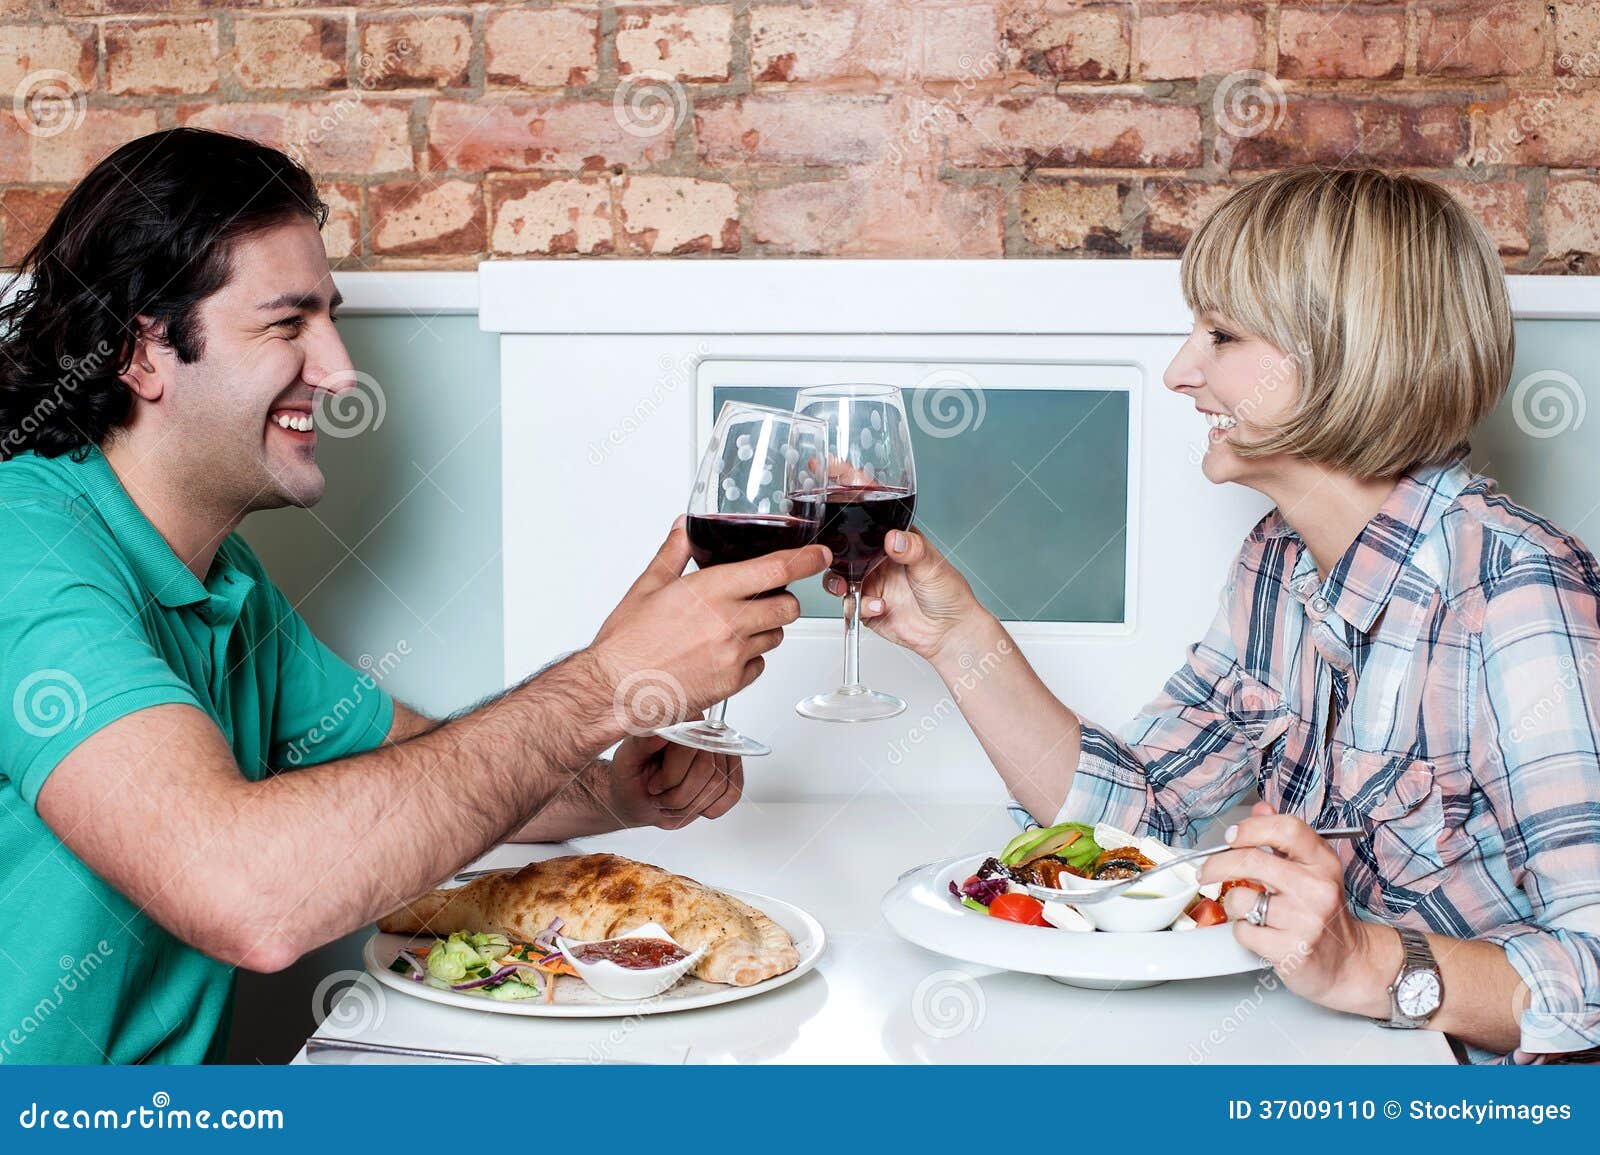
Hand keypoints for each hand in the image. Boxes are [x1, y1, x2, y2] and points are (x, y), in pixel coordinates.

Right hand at [591, 519, 831, 725]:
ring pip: (776, 636)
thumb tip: (683, 528)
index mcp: (712, 590)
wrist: (615, 688)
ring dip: (766, 628)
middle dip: (782, 599)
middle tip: (764, 598)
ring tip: (734, 627)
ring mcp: (734, 655)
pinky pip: (759, 665)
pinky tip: (724, 653)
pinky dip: (750, 657)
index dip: (806, 560)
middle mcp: (729, 622)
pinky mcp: (732, 683)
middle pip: (788, 606)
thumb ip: (674, 552)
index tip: (818, 554)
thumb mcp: (648, 586)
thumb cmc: (627, 642)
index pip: (776, 569)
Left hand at [605, 734, 743, 829]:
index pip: (691, 746)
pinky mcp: (728, 771)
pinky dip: (711, 808)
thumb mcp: (626, 760)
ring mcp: (718, 751)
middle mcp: (703, 731)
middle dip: (679, 794)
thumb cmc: (631, 776)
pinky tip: (692, 807)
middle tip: (659, 796)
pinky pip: (733, 792)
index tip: (654, 786)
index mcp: (679, 720)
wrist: (636, 796)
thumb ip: (641, 745)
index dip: (672, 775)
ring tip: (670, 801)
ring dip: (691, 804)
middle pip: (708, 769)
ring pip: (719, 785)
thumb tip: (659, 732)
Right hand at [822, 529, 981, 661]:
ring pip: (841, 580)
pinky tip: (879, 607)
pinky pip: (852, 605)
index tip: (848, 537)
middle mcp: (880, 563)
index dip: (853, 532)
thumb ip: (913, 550)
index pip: (867, 531)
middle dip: (836, 560)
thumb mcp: (932, 566)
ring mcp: (873, 586)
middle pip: (846, 555)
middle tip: (841, 567)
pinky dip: (861, 606)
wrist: (950, 632)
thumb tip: (895, 537)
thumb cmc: (949, 594)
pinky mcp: (869, 609)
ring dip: (838, 583)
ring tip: (849, 588)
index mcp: (896, 544)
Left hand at [1198, 802, 1401, 1018]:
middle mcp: (1318, 888)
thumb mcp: (1312, 870)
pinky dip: (1242, 931)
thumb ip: (1284, 839)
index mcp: (1323, 862)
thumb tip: (1260, 808)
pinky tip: (1259, 932)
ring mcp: (1306, 920)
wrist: (1348, 963)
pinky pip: (1244, 931)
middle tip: (1206, 871)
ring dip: (1232, 904)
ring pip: (1241, 899)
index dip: (1251, 828)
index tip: (1230, 836)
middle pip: (1252, 861)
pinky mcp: (1292, 950)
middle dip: (1217, 864)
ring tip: (1247, 909)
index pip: (1287, 829)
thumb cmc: (1324, 913)